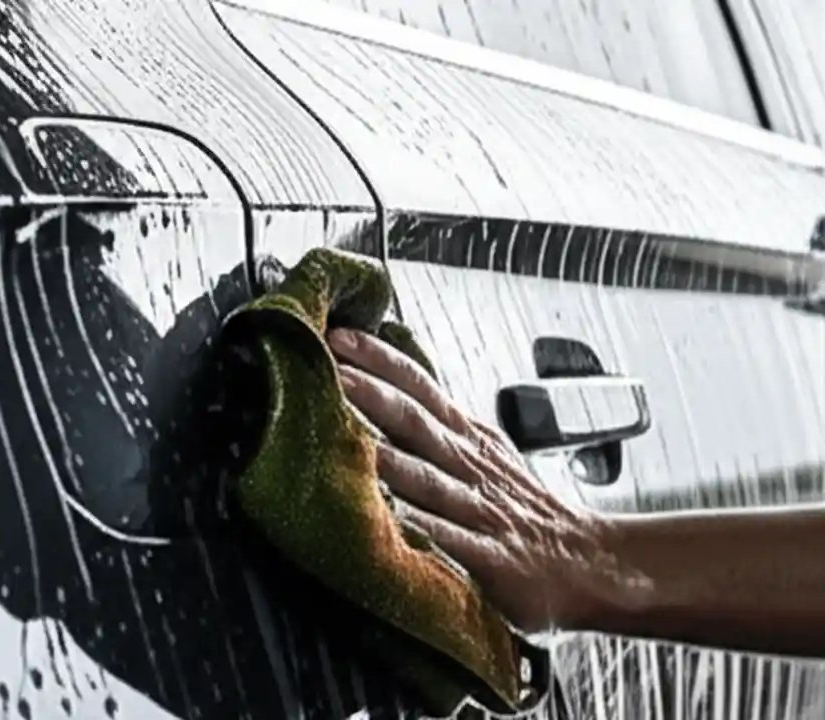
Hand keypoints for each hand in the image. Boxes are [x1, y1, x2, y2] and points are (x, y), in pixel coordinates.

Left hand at [327, 328, 627, 632]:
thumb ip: (437, 420)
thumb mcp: (484, 448)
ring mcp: (481, 509)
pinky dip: (423, 529)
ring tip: (349, 442)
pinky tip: (391, 521)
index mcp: (467, 436)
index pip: (419, 385)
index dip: (380, 360)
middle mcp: (470, 465)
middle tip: (330, 371)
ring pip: (428, 478)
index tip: (338, 336)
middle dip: (372, 394)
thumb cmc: (522, 506)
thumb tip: (387, 378)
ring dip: (387, 459)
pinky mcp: (492, 557)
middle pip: (416, 421)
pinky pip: (452, 540)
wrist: (587, 560)